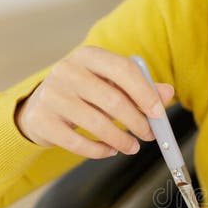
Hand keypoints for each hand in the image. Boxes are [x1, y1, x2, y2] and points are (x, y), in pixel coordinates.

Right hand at [16, 46, 174, 157]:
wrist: (40, 106)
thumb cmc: (84, 93)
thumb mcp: (110, 83)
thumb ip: (140, 87)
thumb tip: (167, 93)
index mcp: (88, 56)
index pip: (123, 69)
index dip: (145, 93)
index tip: (159, 113)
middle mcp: (67, 71)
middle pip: (112, 100)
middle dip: (137, 122)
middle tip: (149, 135)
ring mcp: (51, 95)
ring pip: (96, 124)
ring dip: (121, 140)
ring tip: (132, 147)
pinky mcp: (42, 120)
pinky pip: (77, 142)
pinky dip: (99, 150)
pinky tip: (110, 150)